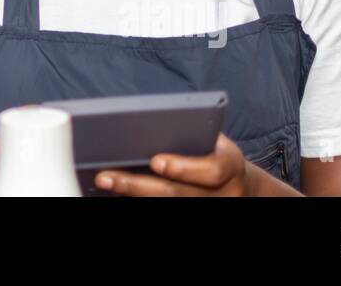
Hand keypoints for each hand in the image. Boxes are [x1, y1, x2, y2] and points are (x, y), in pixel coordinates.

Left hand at [94, 134, 254, 196]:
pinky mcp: (192, 213)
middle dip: (138, 185)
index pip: (212, 170)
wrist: (236, 186)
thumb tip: (140, 125)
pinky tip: (114, 194)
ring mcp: (208, 206)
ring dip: (132, 196)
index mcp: (230, 165)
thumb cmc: (213, 152)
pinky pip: (164, 210)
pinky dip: (138, 202)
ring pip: (168, 206)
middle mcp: (222, 193)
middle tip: (106, 176)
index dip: (184, 167)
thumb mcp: (212, 139)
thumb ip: (189, 134)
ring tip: (104, 183)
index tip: (155, 162)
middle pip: (178, 194)